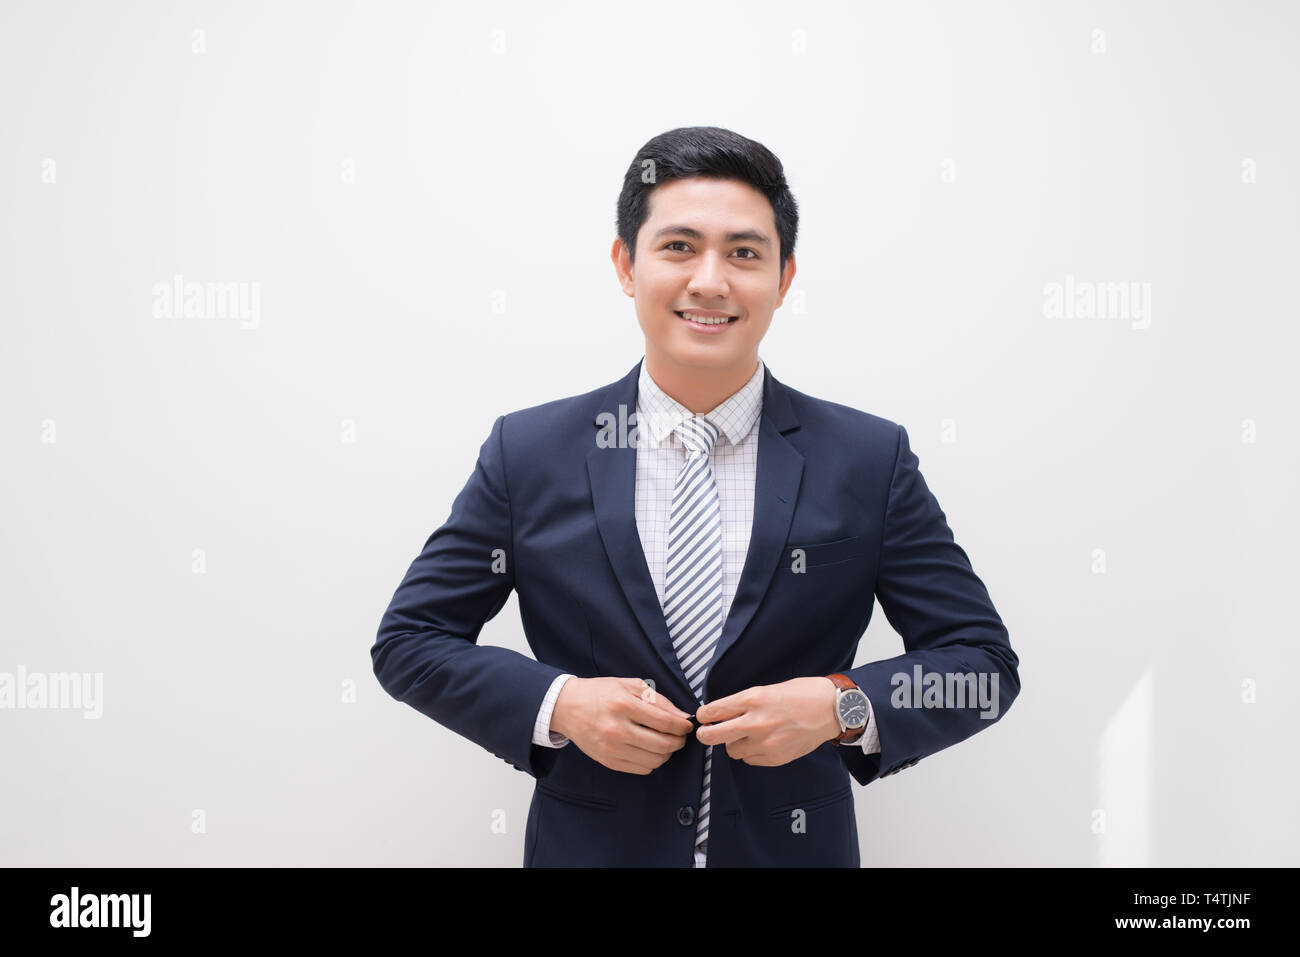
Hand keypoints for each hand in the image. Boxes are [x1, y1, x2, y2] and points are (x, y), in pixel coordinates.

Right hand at [551, 677, 694, 774]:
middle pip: (662, 744)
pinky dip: (652, 761)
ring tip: (665, 742)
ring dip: (667, 753)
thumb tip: (682, 717)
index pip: (665, 722)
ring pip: (655, 760)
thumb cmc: (600, 693)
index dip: (683, 726)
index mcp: (623, 704)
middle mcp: (617, 728)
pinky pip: (641, 769)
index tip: (687, 725)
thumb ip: (658, 700)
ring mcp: (611, 748)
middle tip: (680, 736)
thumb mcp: (629, 685)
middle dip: (678, 741)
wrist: (567, 708)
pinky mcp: (608, 761)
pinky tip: (649, 749)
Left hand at [695, 677, 841, 766]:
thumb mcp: (767, 689)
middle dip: (705, 735)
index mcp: (753, 699)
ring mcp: (765, 743)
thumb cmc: (801, 694)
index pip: (713, 711)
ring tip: (748, 734)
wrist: (831, 709)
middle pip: (712, 736)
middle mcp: (756, 722)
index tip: (703, 717)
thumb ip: (743, 703)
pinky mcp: (775, 757)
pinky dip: (751, 753)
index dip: (703, 715)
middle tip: (706, 733)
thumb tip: (720, 714)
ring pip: (731, 751)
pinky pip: (749, 760)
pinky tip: (763, 742)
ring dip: (734, 743)